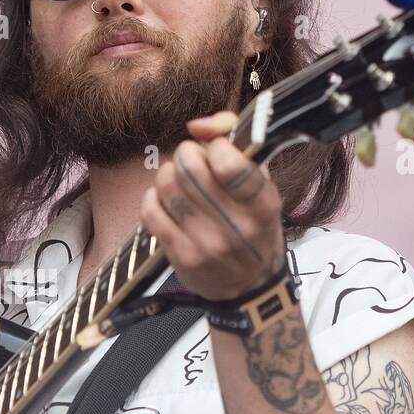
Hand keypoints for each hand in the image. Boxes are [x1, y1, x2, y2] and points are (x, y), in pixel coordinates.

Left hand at [141, 110, 285, 303]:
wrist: (249, 287)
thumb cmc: (255, 228)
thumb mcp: (262, 185)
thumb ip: (236, 141)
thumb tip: (197, 125)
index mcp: (263, 205)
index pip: (230, 164)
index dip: (216, 145)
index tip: (218, 151)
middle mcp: (236, 227)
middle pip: (190, 167)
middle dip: (188, 154)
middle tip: (194, 162)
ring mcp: (205, 244)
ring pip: (167, 184)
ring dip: (169, 174)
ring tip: (180, 181)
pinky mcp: (180, 255)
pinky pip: (151, 210)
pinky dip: (155, 197)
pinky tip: (168, 201)